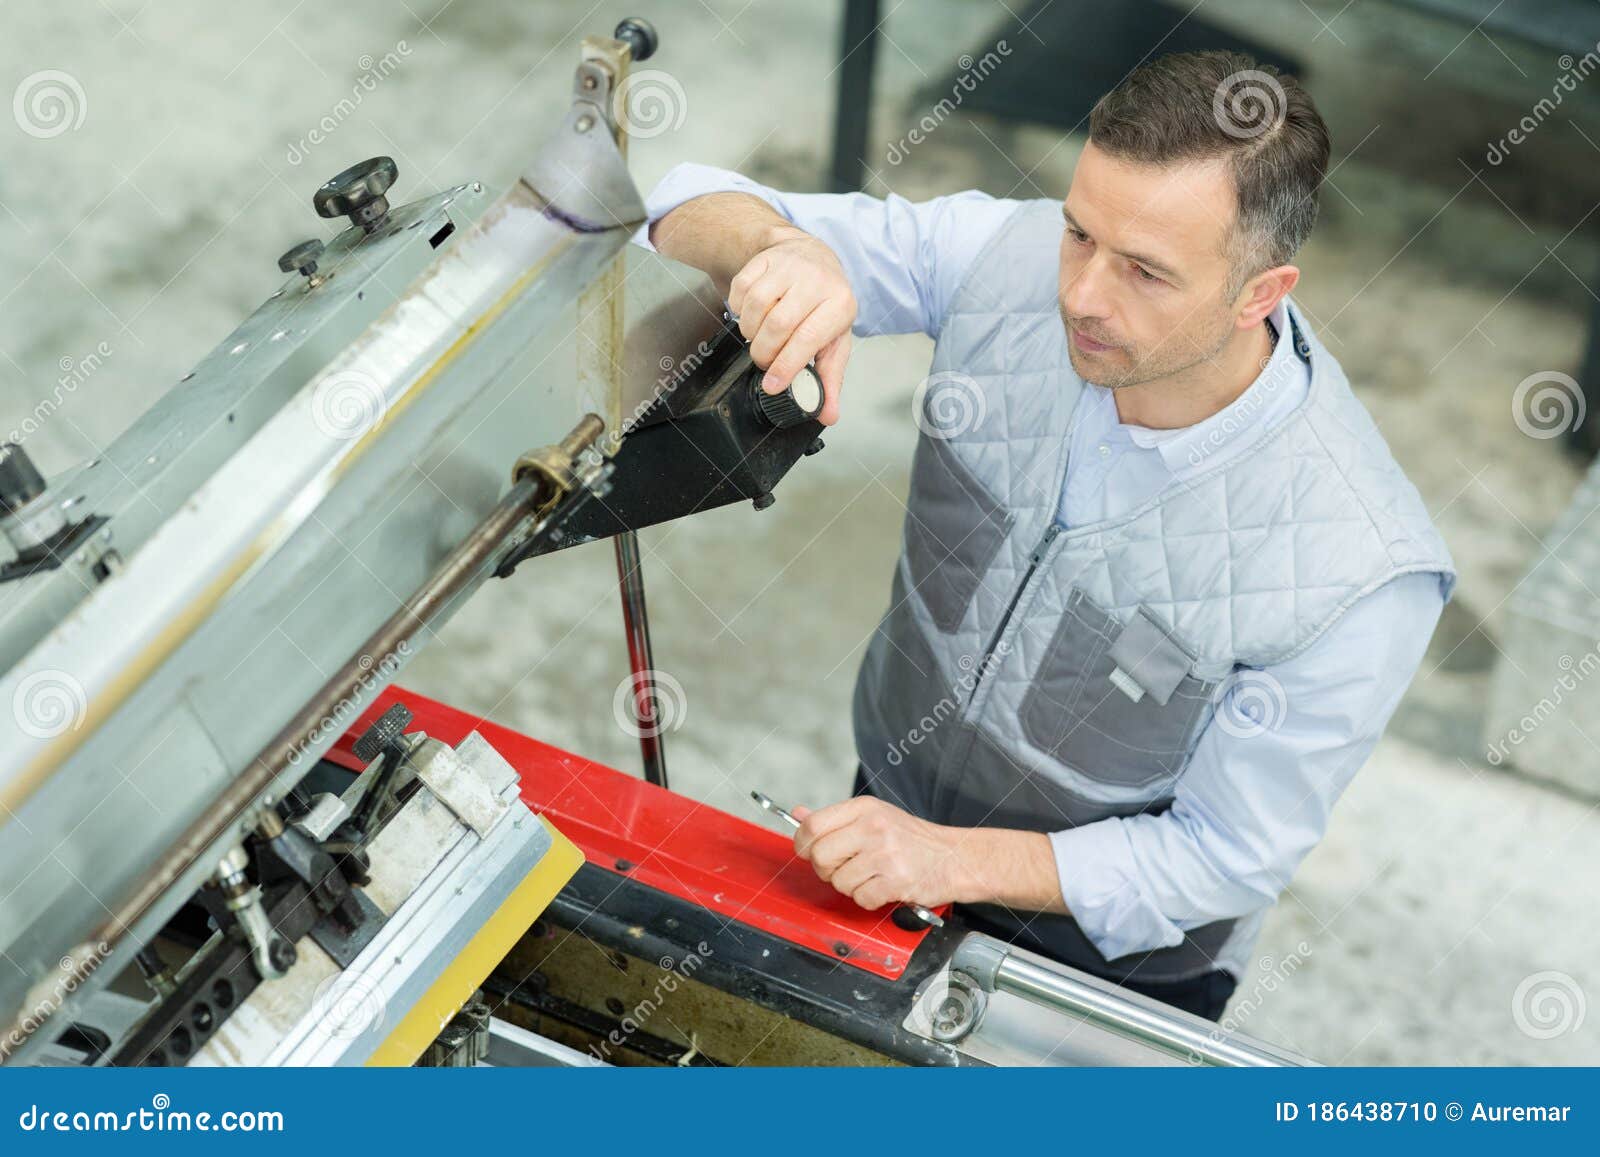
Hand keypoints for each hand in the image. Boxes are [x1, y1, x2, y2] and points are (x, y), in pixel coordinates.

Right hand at [727, 229, 855, 424]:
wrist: (815, 257)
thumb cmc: (825, 305)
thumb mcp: (835, 340)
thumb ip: (830, 378)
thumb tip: (827, 413)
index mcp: (839, 304)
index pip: (808, 339)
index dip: (786, 366)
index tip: (771, 385)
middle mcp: (816, 281)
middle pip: (778, 324)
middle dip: (764, 352)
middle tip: (764, 362)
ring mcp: (789, 266)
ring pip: (756, 305)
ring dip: (750, 332)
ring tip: (759, 338)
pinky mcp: (766, 259)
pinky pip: (741, 288)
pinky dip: (738, 309)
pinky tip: (751, 316)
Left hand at [791, 796, 969, 910]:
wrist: (954, 857)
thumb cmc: (913, 839)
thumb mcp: (874, 817)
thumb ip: (835, 819)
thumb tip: (798, 814)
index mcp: (864, 808)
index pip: (813, 826)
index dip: (804, 845)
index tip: (810, 852)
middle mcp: (874, 827)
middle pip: (821, 856)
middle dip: (826, 870)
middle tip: (843, 869)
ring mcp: (885, 854)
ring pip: (839, 882)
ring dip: (850, 887)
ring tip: (870, 877)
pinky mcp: (896, 881)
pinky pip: (861, 898)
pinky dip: (868, 899)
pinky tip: (882, 888)